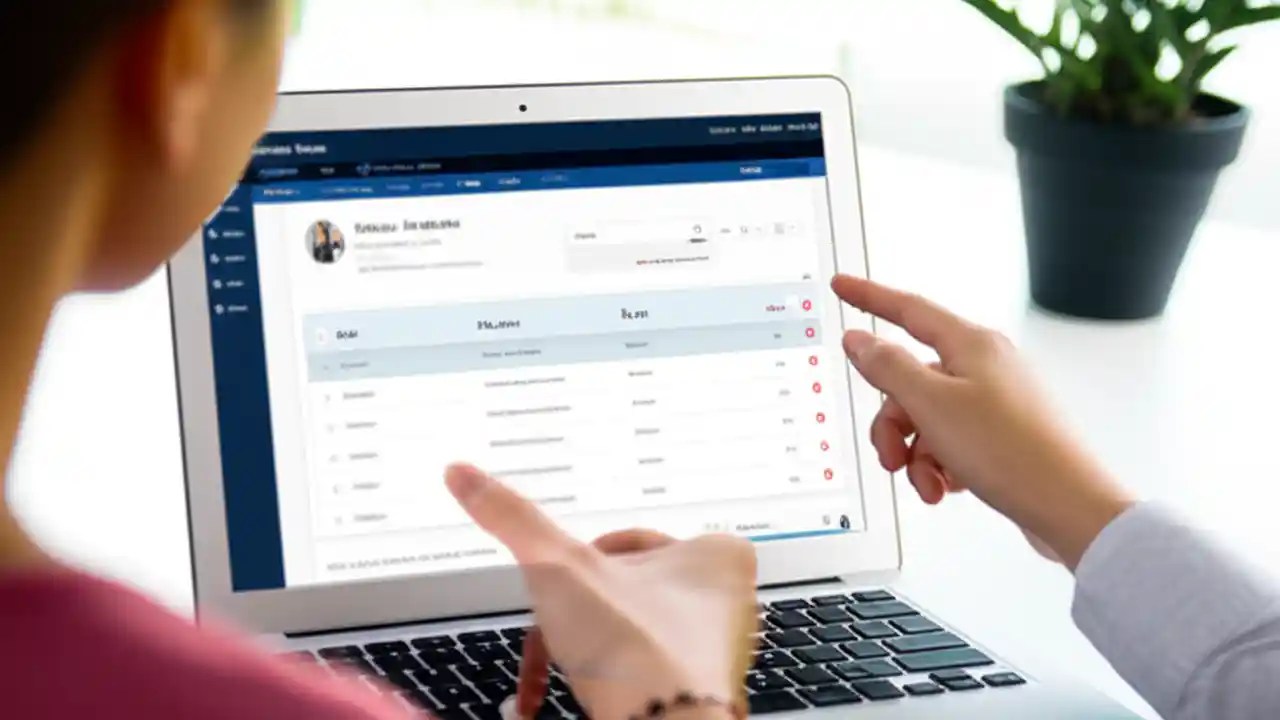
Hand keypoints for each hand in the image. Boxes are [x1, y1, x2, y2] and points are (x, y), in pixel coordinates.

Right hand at [445, 464, 756, 719]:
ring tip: (577, 670)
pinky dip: (604, 682)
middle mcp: (728, 601)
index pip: (624, 542)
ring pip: (625, 635)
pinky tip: (587, 695)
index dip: (583, 565)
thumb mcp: (560, 567)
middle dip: (579, 615)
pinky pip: (638, 676)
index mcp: (717, 553)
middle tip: (566, 633)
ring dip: (587, 650)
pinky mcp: (698, 694)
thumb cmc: (636, 649)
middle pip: (620, 591)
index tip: (571, 586)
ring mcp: (716, 653)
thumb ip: (511, 517)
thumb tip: (461, 472)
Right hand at [830, 274, 1134, 569]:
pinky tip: (949, 487)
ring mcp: (994, 401)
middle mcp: (985, 366)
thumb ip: (888, 368)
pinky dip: (939, 466)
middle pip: (910, 380)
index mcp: (971, 345)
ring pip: (926, 417)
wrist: (1068, 506)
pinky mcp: (1001, 435)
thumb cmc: (1013, 452)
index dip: (868, 297)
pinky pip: (949, 441)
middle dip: (892, 424)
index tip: (843, 286)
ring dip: (915, 454)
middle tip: (892, 456)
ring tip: (929, 482)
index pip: (907, 309)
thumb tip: (859, 340)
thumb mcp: (932, 406)